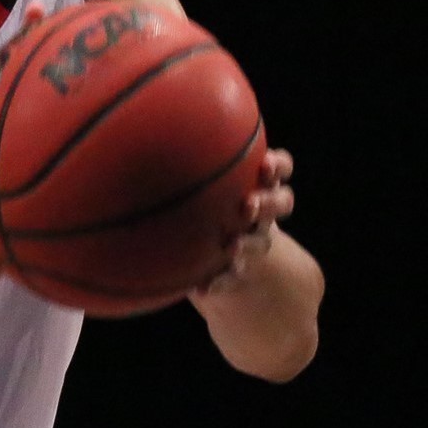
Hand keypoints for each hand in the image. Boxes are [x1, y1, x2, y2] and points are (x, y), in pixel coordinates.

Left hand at [201, 149, 295, 294]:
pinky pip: (234, 278)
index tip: (266, 164)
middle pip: (282, 202)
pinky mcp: (239, 270)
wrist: (223, 256)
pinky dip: (220, 282)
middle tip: (249, 204)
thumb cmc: (205, 204)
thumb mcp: (204, 185)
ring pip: (263, 242)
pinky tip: (202, 287)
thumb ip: (188, 164)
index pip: (281, 169)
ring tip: (232, 247)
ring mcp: (255, 242)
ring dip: (250, 244)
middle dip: (269, 202)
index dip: (279, 166)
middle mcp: (262, 213)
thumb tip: (146, 140)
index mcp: (258, 185)